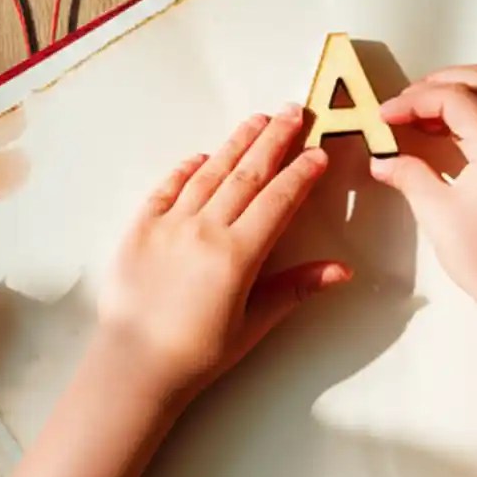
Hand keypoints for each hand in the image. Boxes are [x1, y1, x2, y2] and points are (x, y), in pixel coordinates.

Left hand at [100, 104, 352, 396]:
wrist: (134, 365)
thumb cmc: (197, 353)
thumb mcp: (253, 324)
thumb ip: (296, 289)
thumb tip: (341, 269)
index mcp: (237, 255)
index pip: (278, 200)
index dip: (300, 173)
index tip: (318, 151)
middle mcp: (204, 230)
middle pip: (247, 174)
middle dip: (274, 140)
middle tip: (294, 112)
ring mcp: (168, 225)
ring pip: (210, 173)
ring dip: (236, 143)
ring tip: (258, 119)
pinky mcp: (139, 228)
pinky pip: (167, 188)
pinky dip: (186, 169)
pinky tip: (202, 156)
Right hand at [369, 66, 476, 324]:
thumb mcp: (438, 214)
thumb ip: (409, 175)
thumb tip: (383, 159)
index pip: (454, 97)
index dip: (412, 100)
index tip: (383, 116)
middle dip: (435, 84)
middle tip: (400, 105)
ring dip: (455, 93)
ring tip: (418, 115)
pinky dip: (469, 112)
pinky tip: (443, 134)